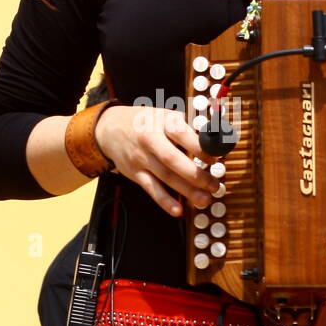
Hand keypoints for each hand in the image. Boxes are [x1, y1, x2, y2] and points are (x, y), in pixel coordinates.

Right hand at [94, 105, 219, 216]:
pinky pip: (151, 189)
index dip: (200, 148)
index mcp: (161, 121)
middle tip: (214, 185)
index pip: (182, 134)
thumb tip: (214, 143)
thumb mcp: (165, 116)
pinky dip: (165, 201)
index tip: (215, 158)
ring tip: (205, 199)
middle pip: (173, 159)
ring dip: (187, 191)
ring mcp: (141, 158)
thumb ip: (187, 128)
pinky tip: (178, 210)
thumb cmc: (146, 122)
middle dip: (196, 175)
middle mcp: (150, 139)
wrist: (110, 128)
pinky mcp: (135, 173)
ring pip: (165, 177)